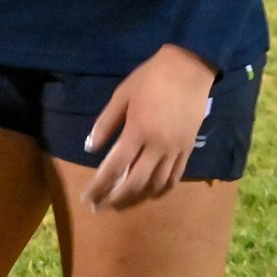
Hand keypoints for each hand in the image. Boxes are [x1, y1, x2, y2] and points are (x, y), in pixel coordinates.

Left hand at [80, 44, 215, 211]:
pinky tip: (148, 194)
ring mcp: (175, 150)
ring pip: (155, 186)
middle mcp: (157, 146)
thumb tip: (90, 148)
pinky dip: (159, 191)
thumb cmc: (151, 78)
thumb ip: (106, 123)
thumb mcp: (122, 94)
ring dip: (136, 199)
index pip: (114, 167)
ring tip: (120, 204)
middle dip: (115, 199)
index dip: (99, 186)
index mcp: (138, 130)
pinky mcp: (188, 150)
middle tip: (100, 207)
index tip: (87, 198)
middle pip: (134, 184)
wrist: (189, 68)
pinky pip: (174, 179)